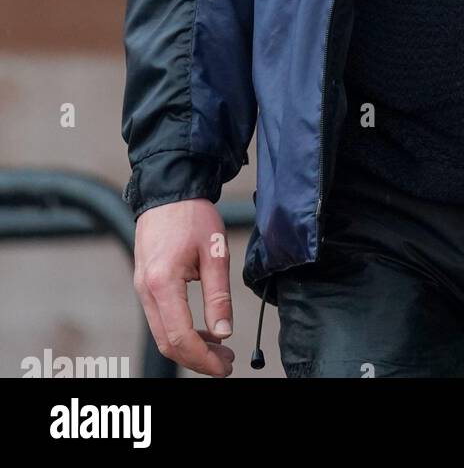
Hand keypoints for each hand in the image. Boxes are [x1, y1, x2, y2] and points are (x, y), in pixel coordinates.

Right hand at [132, 199, 234, 376]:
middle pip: (167, 343)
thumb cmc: (193, 216)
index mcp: (162, 283)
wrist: (168, 191)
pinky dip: (181, 332)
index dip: (203, 358)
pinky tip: (204, 330)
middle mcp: (146, 291)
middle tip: (226, 363)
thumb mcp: (214, 252)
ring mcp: (142, 289)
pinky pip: (161, 319)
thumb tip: (224, 332)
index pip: (180, 337)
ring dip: (190, 348)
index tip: (225, 366)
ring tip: (220, 349)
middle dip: (197, 360)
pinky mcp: (145, 285)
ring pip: (162, 334)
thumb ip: (218, 295)